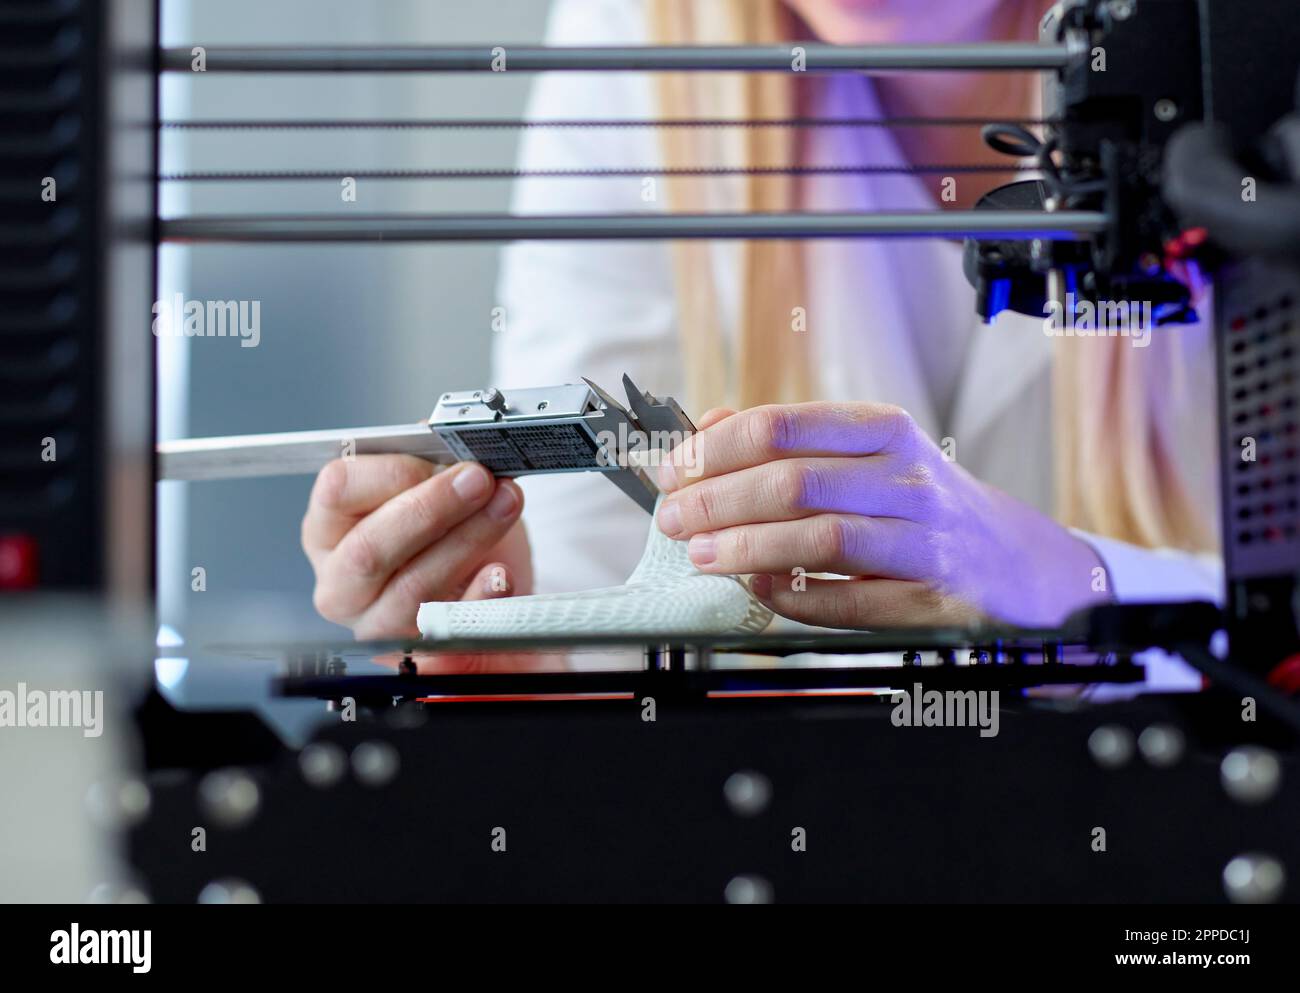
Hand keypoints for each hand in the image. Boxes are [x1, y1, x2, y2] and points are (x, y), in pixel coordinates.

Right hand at [302, 456, 531, 639]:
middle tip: (479, 479)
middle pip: (371, 549)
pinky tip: (501, 572)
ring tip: (505, 505)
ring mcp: (376, 622)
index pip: (337, 492)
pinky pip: (447, 631)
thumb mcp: (433, 485)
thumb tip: (447, 438)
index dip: (391, 472)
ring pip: (412, 588)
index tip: (441, 459)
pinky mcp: (420, 654)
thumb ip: (431, 461)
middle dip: (432, 509)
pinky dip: (478, 599)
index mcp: (329, 529)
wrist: (486, 578)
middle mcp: (341, 582)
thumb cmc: (447, 527)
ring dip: (466, 541)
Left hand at [655, 403, 1110, 628]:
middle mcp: (908, 478)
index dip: (716, 449)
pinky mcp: (934, 596)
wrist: (1018, 561)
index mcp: (884, 431)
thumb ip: (792, 440)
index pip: (784, 426)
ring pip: (821, 539)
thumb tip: (708, 427)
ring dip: (748, 548)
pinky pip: (851, 600)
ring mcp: (926, 539)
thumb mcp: (867, 455)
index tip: (674, 470)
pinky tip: (759, 591)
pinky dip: (795, 598)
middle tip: (674, 520)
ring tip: (703, 556)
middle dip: (718, 502)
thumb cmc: (922, 504)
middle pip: (793, 482)